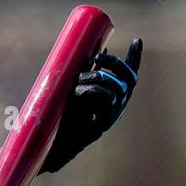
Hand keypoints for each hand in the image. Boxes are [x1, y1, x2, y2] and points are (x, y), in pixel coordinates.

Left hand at [41, 37, 142, 173]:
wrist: (49, 146)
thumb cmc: (59, 118)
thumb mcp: (73, 90)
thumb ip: (85, 74)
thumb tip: (92, 51)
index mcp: (111, 100)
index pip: (130, 78)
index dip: (135, 59)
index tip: (136, 40)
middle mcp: (115, 109)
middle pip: (128, 80)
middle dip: (115, 64)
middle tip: (97, 57)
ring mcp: (110, 118)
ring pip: (116, 89)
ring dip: (96, 78)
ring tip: (77, 79)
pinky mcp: (101, 125)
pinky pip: (105, 101)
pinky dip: (91, 91)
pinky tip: (77, 91)